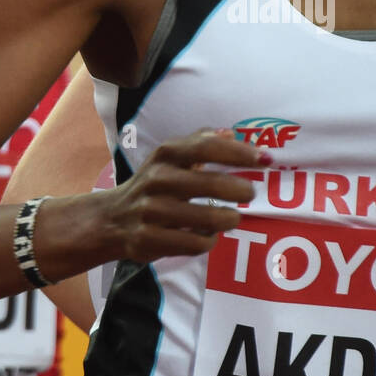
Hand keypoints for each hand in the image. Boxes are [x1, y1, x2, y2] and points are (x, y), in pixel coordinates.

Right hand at [107, 128, 269, 261]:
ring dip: (229, 219)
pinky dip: (209, 241)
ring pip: (208, 220)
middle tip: (250, 193)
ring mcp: (151, 212)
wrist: (110, 219)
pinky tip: (207, 236)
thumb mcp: (169, 157)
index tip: (264, 159)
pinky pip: (195, 244)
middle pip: (212, 185)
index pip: (206, 147)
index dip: (238, 152)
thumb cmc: (152, 184)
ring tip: (232, 218)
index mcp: (166, 155)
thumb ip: (201, 142)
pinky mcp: (149, 240)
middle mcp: (157, 180)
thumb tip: (232, 132)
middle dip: (240, 190)